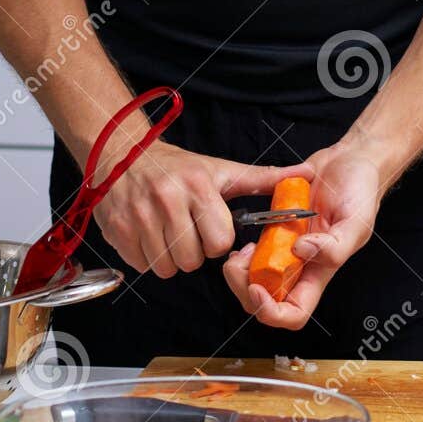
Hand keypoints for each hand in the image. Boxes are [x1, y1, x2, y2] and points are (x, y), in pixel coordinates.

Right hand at [90, 140, 315, 279]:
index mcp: (198, 186)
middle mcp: (167, 200)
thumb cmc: (180, 167)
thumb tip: (305, 175)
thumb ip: (265, 178)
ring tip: (171, 235)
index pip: (220, 241)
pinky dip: (148, 258)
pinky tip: (151, 236)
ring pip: (166, 268)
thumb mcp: (223, 169)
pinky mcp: (117, 230)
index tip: (212, 229)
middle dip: (195, 253)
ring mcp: (138, 216)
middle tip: (190, 233)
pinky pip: (142, 265)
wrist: (125, 153)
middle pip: (191, 260)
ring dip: (172, 258)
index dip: (219, 241)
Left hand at [222, 140, 383, 331]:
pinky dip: (242, 251)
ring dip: (240, 272)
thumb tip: (301, 252)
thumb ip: (334, 244)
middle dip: (245, 289)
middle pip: (266, 300)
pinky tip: (248, 236)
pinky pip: (254, 251)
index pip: (294, 313)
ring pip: (254, 278)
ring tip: (242, 251)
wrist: (351, 159)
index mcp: (321, 271)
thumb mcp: (356, 220)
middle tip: (239, 265)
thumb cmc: (361, 190)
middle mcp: (301, 265)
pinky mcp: (276, 229)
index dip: (272, 312)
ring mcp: (286, 248)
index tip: (257, 289)